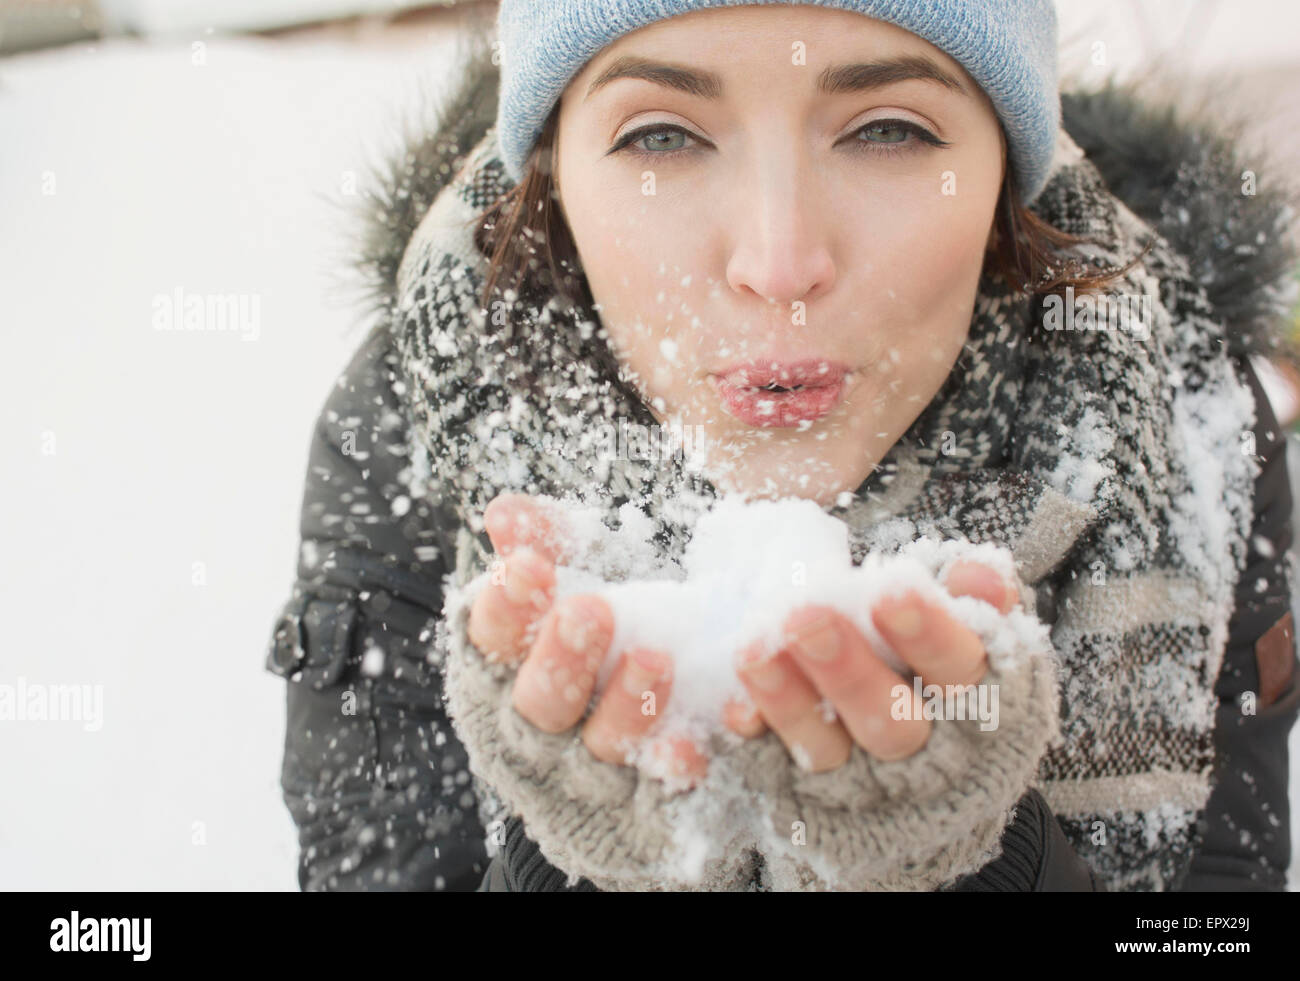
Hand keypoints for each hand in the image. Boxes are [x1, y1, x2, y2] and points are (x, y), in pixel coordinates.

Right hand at [465, 493, 708, 785]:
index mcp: (508, 672)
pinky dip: (675, 769)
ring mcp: (590, 776)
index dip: (507, 606)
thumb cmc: (606, 639)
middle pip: (540, 702)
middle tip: (591, 611)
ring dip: (626, 707)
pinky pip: (661, 793)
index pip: (493, 640)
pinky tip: (694, 747)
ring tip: (657, 658)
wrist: (662, 725)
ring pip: (601, 746)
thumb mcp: (578, 582)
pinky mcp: (643, 807)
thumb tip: (503, 511)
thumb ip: (543, 547)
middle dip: (562, 658)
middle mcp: (539, 730)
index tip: (531, 566)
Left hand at [728, 560, 1021, 771]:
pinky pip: (777, 769)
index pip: (957, 670)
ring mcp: (861, 779)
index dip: (928, 634)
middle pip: (890, 721)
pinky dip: (756, 736)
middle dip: (845, 670)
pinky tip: (735, 705)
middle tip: (803, 617)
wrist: (926, 785)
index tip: (889, 592)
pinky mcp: (809, 792)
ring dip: (787, 701)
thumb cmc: (945, 680)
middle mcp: (921, 751)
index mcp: (974, 704)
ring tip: (752, 651)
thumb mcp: (981, 639)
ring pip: (827, 749)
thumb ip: (982, 602)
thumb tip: (976, 574)